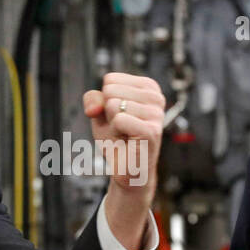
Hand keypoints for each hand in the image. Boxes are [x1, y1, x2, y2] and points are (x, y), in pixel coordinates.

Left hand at [83, 72, 163, 193]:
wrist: (127, 170)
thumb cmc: (117, 140)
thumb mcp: (100, 113)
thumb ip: (93, 99)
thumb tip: (94, 108)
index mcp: (148, 87)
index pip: (110, 79)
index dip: (106, 101)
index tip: (118, 116)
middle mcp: (156, 97)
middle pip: (111, 90)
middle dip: (108, 113)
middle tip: (121, 128)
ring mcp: (156, 114)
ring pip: (113, 105)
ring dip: (112, 125)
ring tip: (125, 135)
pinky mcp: (151, 131)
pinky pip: (118, 120)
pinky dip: (115, 133)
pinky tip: (128, 142)